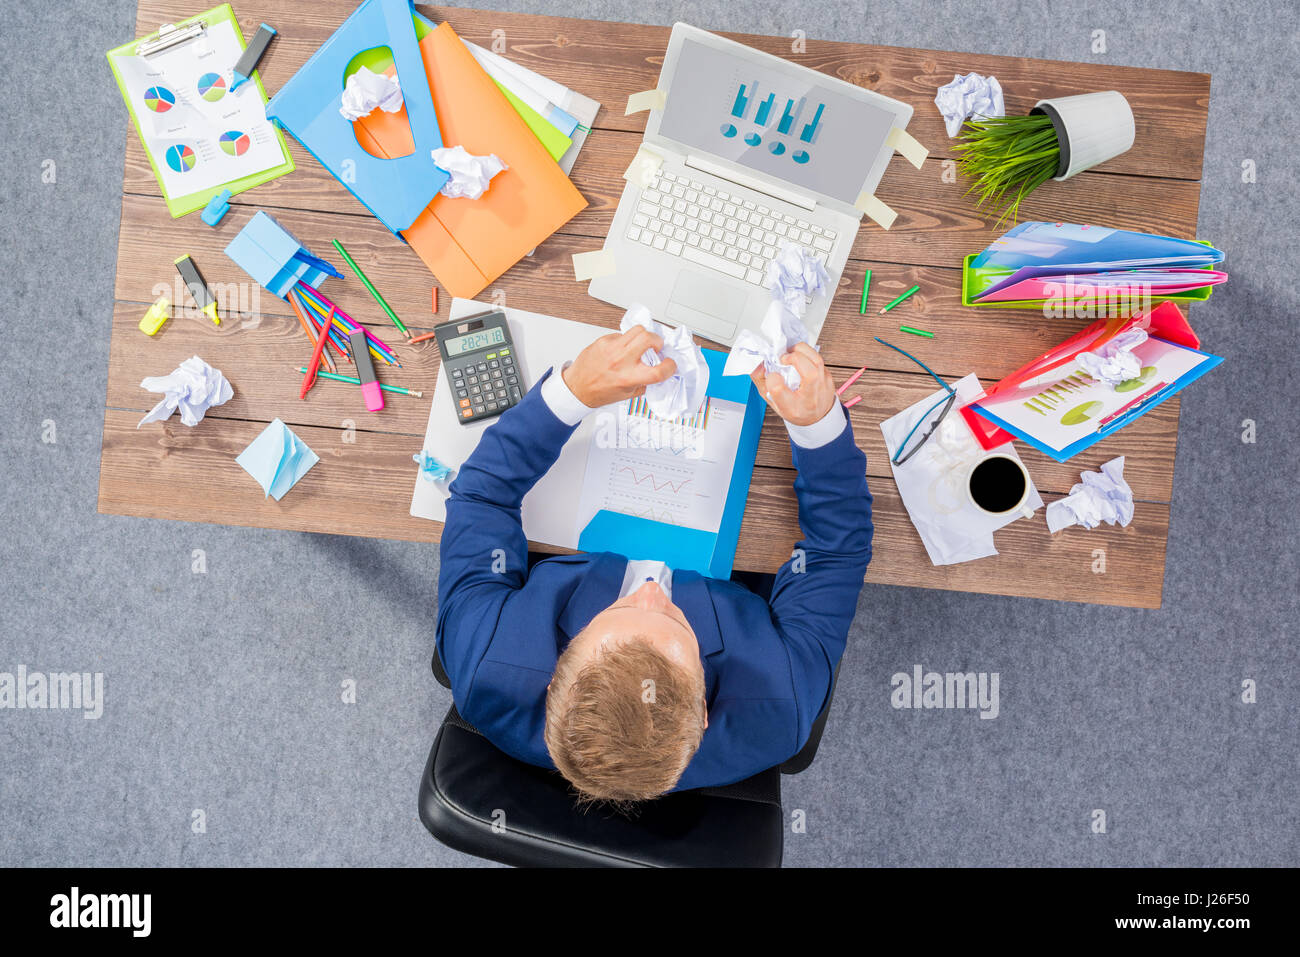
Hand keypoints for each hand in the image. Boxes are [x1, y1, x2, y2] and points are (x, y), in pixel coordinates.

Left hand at [563, 327, 677, 407]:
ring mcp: (611, 349)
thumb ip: (644, 382)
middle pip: (649, 338)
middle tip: (656, 347)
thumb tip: (658, 372)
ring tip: (641, 344)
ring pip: (637, 330)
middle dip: (657, 341)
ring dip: (644, 336)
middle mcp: (620, 361)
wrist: (577, 387)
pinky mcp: (603, 341)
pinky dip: (626, 340)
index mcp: (628, 378)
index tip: (669, 365)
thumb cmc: (600, 392)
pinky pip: (622, 334)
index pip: (658, 370)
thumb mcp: (627, 394)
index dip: (670, 366)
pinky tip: (622, 349)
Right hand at [750, 342, 835, 426]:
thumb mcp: (772, 400)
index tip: (771, 375)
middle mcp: (810, 398)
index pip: (779, 390)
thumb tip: (758, 362)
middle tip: (782, 358)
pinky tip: (800, 359)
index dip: (772, 379)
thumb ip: (761, 382)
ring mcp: (823, 386)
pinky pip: (818, 360)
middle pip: (809, 373)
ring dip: (801, 350)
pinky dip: (807, 355)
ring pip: (816, 360)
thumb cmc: (793, 408)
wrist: (817, 416)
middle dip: (793, 357)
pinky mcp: (828, 377)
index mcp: (792, 408)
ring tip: (790, 353)